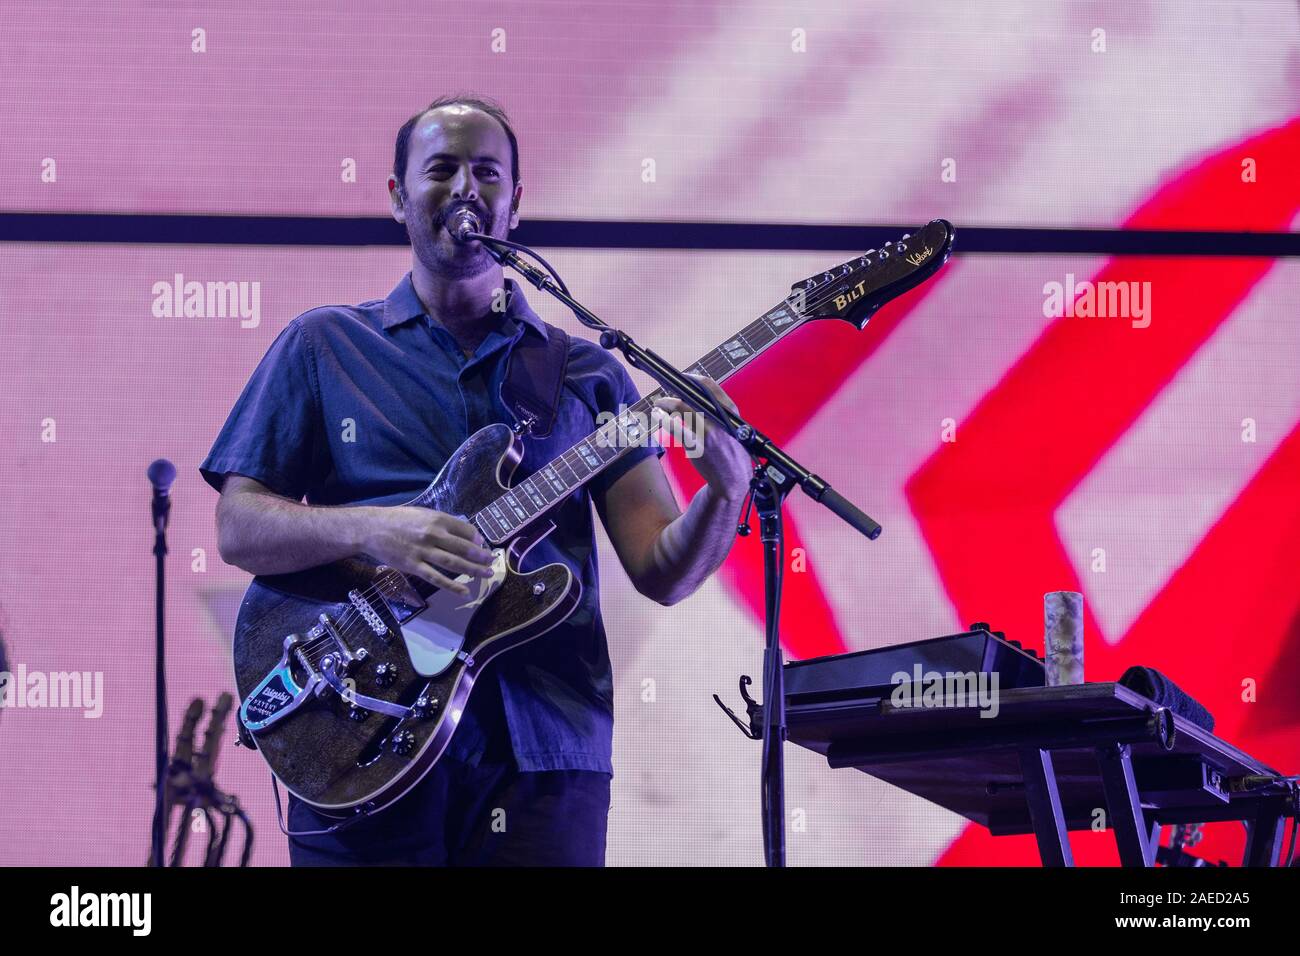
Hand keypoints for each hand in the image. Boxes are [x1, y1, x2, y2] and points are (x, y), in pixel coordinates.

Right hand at [361, 507, 494, 595]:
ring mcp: (423, 551)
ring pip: (454, 563)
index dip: (477, 539)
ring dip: (473, 570)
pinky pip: (436, 578)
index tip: (483, 545)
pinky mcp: (413, 566)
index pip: (465, 530)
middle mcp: (432, 534)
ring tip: (486, 574)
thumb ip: (442, 522)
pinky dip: (452, 586)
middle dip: (481, 556)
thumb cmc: (398, 520)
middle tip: (492, 561)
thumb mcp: (423, 513)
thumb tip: (465, 533)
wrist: (371, 529)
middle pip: (463, 548)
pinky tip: (464, 590)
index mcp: (437, 519)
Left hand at [651, 374, 751, 500]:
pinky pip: (675, 426)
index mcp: (730, 411)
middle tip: (666, 394)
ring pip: (681, 407)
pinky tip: (658, 416)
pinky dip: (663, 418)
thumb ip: (716, 412)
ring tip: (658, 405)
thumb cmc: (729, 451)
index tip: (682, 378)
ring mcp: (708, 431)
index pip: (710, 386)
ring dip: (666, 403)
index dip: (692, 379)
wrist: (732, 479)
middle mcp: (720, 418)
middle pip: (692, 394)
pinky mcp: (697, 445)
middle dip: (675, 391)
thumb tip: (693, 397)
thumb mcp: (730, 427)